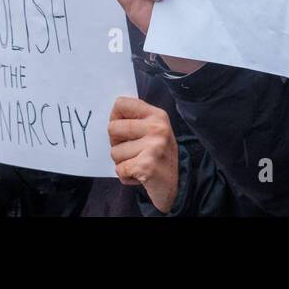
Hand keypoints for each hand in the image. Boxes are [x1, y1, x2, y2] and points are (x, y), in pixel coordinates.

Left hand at [108, 96, 178, 213]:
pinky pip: (119, 169)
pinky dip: (125, 175)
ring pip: (114, 152)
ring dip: (122, 162)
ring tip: (138, 163)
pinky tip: (139, 175)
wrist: (175, 184)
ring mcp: (154, 146)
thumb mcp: (153, 130)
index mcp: (157, 115)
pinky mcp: (147, 166)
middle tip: (133, 151)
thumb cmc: (158, 155)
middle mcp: (157, 128)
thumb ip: (136, 119)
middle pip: (112, 128)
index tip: (123, 130)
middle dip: (116, 144)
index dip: (115, 118)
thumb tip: (113, 113)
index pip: (121, 104)